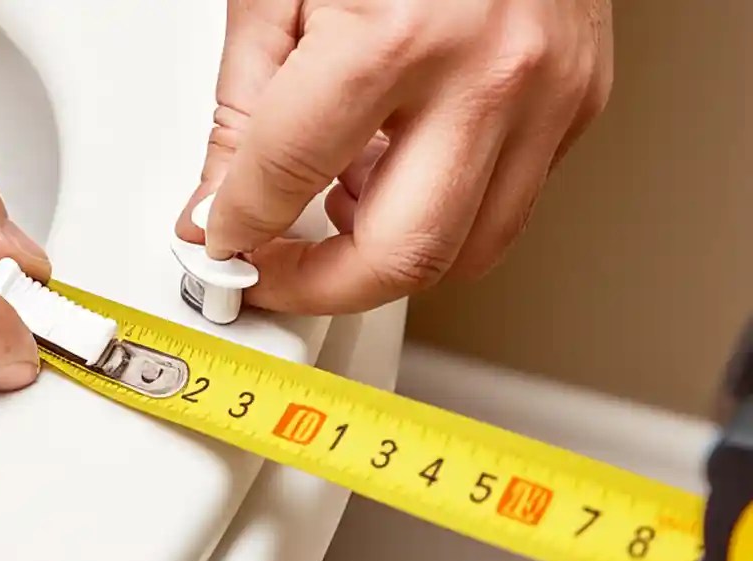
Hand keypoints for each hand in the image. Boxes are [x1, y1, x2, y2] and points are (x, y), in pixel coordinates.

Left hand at [177, 0, 611, 314]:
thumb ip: (244, 106)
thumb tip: (220, 200)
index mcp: (393, 33)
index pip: (287, 179)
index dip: (234, 227)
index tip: (218, 242)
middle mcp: (487, 72)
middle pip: (400, 256)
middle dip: (317, 288)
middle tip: (273, 277)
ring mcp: (549, 93)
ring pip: (467, 253)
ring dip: (387, 261)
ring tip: (337, 214)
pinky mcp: (580, 102)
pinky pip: (508, 206)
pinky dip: (443, 215)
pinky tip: (400, 174)